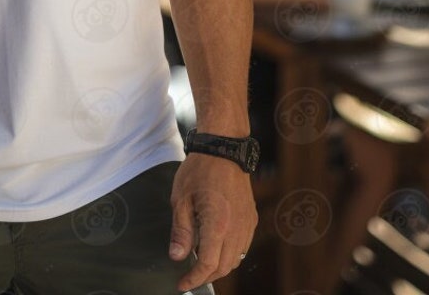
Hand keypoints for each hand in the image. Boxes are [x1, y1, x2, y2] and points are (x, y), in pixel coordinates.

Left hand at [169, 153, 256, 290]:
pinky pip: (242, 247)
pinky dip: (229, 255)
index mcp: (217, 225)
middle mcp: (237, 229)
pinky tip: (215, 247)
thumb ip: (181, 231)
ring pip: (235, 260)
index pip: (207, 265)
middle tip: (188, 277)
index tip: (181, 284)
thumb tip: (177, 257)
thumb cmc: (200, 170)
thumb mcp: (181, 199)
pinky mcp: (251, 219)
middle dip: (205, 277)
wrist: (224, 148)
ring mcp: (247, 225)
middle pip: (223, 268)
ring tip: (200, 262)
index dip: (193, 279)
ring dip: (218, 267)